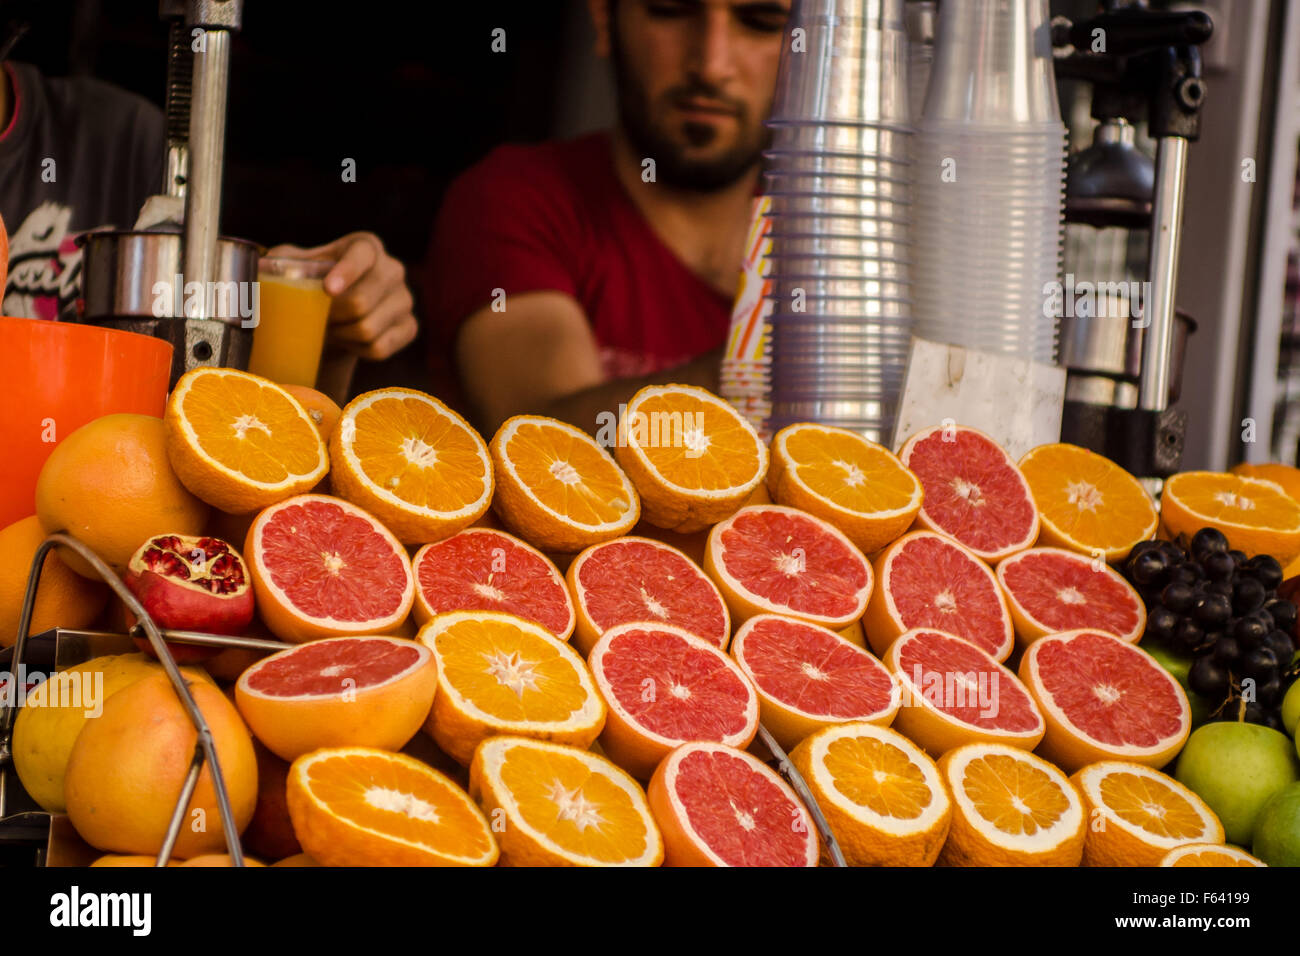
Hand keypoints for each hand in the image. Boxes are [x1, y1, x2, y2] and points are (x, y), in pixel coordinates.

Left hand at [266, 232, 416, 360]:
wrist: (334, 315)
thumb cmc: (308, 285)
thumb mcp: (290, 267)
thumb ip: (276, 262)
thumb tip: (255, 270)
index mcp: (366, 246)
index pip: (363, 254)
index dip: (347, 271)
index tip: (327, 290)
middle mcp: (392, 269)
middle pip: (363, 301)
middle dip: (332, 317)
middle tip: (315, 319)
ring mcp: (404, 299)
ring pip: (369, 329)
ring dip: (341, 335)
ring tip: (329, 329)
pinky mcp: (409, 326)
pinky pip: (380, 348)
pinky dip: (357, 350)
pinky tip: (347, 341)